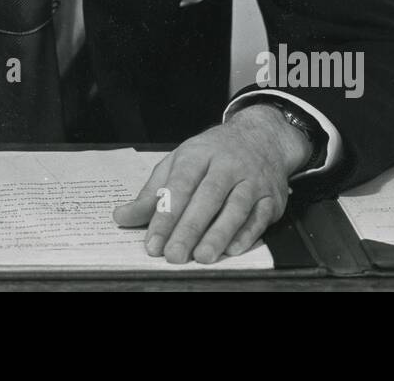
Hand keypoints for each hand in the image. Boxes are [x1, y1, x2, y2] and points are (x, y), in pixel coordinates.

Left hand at [112, 104, 310, 262]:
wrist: (262, 137)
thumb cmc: (212, 154)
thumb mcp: (179, 162)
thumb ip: (152, 192)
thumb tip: (122, 217)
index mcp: (199, 154)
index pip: (180, 184)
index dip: (166, 215)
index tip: (152, 242)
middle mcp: (227, 165)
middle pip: (208, 197)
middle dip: (189, 228)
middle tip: (173, 255)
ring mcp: (253, 180)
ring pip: (236, 207)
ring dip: (219, 233)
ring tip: (202, 256)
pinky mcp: (272, 197)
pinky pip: (260, 216)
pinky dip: (247, 234)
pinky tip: (232, 249)